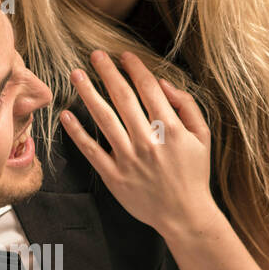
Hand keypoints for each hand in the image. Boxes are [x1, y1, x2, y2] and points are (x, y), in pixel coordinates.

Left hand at [59, 50, 214, 238]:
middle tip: (95, 55)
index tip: (123, 55)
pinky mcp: (114, 177)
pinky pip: (92, 150)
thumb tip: (163, 84)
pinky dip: (78, 132)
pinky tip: (66, 115)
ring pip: (104, 119)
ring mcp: (128, 159)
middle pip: (123, 98)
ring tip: (75, 75)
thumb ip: (187, 106)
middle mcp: (147, 141)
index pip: (148, 89)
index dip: (134, 68)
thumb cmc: (194, 174)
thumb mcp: (202, 136)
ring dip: (88, 94)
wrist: (184, 215)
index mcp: (170, 128)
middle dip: (108, 73)